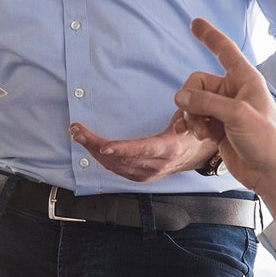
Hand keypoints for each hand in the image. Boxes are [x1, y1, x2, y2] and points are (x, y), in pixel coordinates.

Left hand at [68, 118, 218, 183]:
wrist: (198, 155)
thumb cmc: (193, 133)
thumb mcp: (195, 119)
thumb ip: (188, 111)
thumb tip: (185, 100)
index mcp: (170, 149)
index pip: (143, 150)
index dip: (123, 150)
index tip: (104, 146)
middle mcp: (157, 165)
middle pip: (122, 158)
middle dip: (96, 145)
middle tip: (77, 131)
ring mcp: (147, 174)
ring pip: (114, 165)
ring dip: (93, 150)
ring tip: (77, 133)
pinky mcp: (139, 176)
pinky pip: (115, 169)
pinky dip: (100, 157)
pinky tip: (89, 145)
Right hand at [173, 18, 275, 215]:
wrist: (271, 173)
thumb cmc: (266, 140)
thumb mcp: (237, 116)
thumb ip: (206, 103)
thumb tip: (180, 97)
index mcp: (246, 80)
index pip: (224, 51)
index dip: (209, 36)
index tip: (194, 22)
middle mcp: (234, 91)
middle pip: (198, 83)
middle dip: (191, 100)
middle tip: (197, 120)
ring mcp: (224, 110)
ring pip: (193, 103)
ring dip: (191, 116)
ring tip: (199, 132)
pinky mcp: (217, 127)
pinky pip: (195, 118)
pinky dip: (190, 125)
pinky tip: (189, 135)